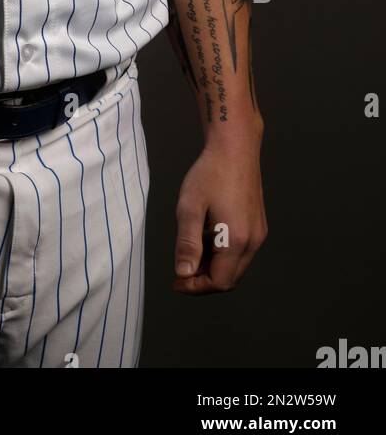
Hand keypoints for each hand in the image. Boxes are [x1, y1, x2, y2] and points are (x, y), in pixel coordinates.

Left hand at [173, 133, 266, 294]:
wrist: (235, 147)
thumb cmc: (210, 173)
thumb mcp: (190, 207)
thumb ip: (187, 244)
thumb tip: (183, 274)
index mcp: (237, 240)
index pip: (219, 282)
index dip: (196, 287)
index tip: (176, 282)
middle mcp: (253, 241)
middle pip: (229, 278)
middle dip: (204, 280)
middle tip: (180, 272)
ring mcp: (258, 233)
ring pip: (235, 265)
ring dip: (213, 266)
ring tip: (190, 252)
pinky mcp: (257, 224)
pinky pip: (240, 251)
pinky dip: (222, 254)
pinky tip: (205, 237)